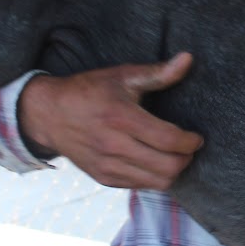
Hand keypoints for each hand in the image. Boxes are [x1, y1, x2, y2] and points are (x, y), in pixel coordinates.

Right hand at [19, 52, 202, 189]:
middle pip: (168, 167)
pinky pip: (140, 186)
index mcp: (122, 118)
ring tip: (173, 156)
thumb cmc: (88, 91)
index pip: (169, 140)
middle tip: (188, 147)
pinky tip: (153, 162)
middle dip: (186, 158)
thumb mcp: (122, 76)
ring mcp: (108, 166)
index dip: (190, 142)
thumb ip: (158, 73)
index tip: (196, 137)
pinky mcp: (103, 178)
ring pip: (157, 182)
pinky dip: (153, 177)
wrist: (48, 114)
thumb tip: (188, 58)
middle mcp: (114, 146)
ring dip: (172, 171)